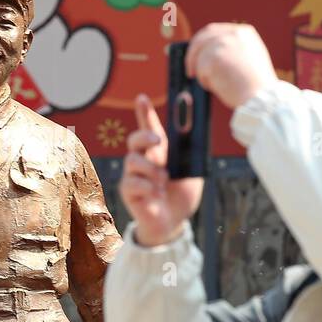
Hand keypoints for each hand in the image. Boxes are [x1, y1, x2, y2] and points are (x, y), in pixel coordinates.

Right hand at [121, 95, 202, 247]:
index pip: (149, 128)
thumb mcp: (191, 173)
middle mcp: (144, 161)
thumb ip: (189, 156)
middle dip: (145, 135)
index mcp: (159, 153)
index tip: (142, 98)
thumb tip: (192, 137)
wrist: (173, 222)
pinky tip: (156, 193)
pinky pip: (131, 182)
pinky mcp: (128, 191)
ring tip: (163, 180)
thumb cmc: (181, 196)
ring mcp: (134, 175)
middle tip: (159, 141)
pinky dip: (147, 186)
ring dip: (150, 168)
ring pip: (132, 160)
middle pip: (135, 139)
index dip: (145, 112)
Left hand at [184, 23, 277, 110]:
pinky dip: (204, 81)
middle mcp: (233, 33)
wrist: (262, 98)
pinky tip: (218, 87)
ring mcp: (223, 44)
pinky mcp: (214, 57)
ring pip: (200, 57)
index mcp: (244, 33)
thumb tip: (209, 54)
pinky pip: (200, 69)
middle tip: (190, 71)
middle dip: (192, 55)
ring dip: (202, 73)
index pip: (214, 31)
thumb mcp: (250, 58)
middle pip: (201, 39)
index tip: (196, 54)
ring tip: (216, 85)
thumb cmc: (256, 86)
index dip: (201, 43)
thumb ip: (233, 50)